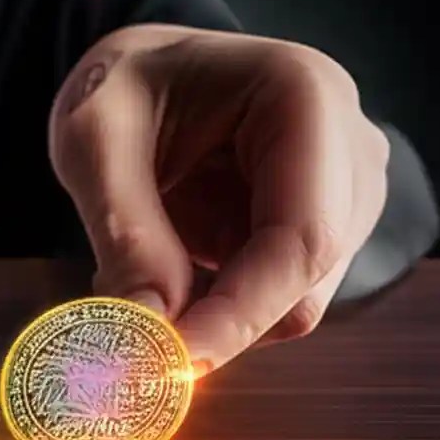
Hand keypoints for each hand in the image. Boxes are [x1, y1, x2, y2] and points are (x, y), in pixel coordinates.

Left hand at [48, 23, 389, 376]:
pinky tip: (161, 269)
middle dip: (216, 323)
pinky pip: (271, 300)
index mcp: (304, 98)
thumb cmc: (118, 88)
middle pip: (304, 282)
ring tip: (132, 267)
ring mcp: (342, 194)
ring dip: (207, 314)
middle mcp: (346, 149)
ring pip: (291, 303)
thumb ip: (125, 232)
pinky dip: (210, 307)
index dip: (240, 314)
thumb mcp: (93, 141)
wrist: (139, 77)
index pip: (301, 237)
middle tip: (127, 342)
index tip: (171, 363)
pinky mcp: (317, 231)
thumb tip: (149, 330)